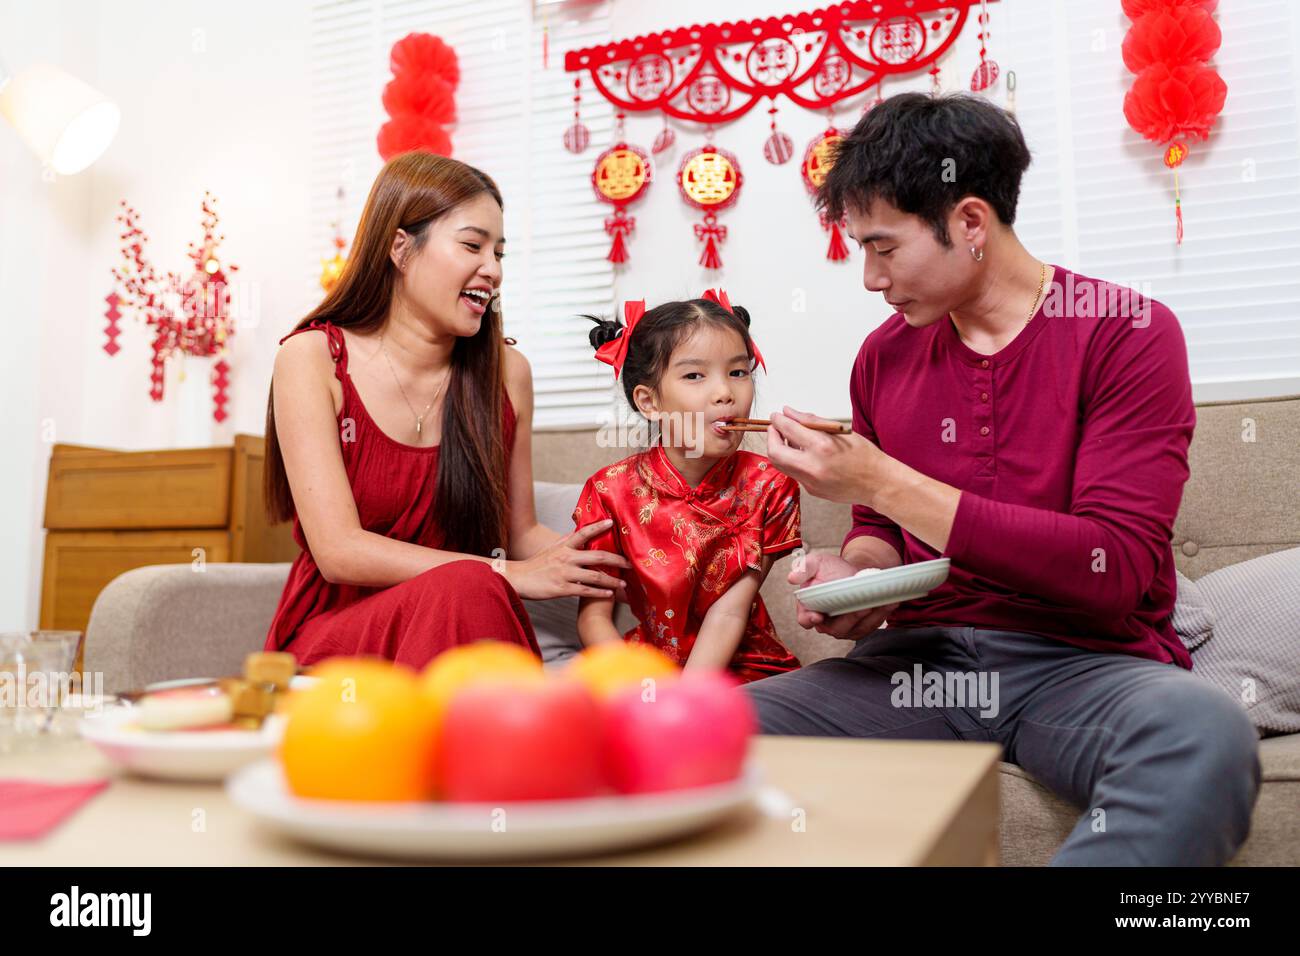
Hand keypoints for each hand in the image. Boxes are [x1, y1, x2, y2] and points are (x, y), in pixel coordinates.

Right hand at [503, 520, 631, 599]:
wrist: (518, 579)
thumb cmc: (536, 565)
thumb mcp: (550, 549)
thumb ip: (566, 541)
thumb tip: (579, 530)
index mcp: (563, 546)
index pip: (583, 533)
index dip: (598, 526)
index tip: (612, 523)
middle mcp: (566, 558)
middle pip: (597, 556)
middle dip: (617, 559)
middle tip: (630, 563)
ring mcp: (565, 573)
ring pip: (595, 575)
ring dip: (611, 579)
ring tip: (623, 583)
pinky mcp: (562, 588)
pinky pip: (585, 591)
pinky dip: (599, 592)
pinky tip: (609, 594)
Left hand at [766, 406, 886, 504]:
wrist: (879, 484)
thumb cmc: (864, 455)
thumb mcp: (840, 431)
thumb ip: (811, 421)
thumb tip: (788, 412)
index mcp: (822, 446)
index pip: (789, 429)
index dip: (778, 420)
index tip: (776, 415)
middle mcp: (813, 466)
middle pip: (775, 452)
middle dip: (771, 437)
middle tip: (776, 428)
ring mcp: (810, 482)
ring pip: (781, 464)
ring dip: (780, 449)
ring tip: (790, 439)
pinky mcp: (811, 491)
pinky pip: (795, 472)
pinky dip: (794, 460)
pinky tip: (805, 454)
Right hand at [789, 552, 895, 640]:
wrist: (850, 572)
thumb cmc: (830, 569)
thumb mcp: (816, 563)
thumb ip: (804, 568)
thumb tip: (792, 577)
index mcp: (808, 608)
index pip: (805, 620)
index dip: (810, 619)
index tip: (818, 615)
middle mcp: (825, 622)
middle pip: (835, 628)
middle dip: (849, 618)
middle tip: (862, 606)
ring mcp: (843, 628)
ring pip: (855, 630)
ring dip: (869, 618)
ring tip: (879, 603)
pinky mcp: (860, 628)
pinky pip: (870, 626)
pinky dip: (881, 616)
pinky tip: (889, 603)